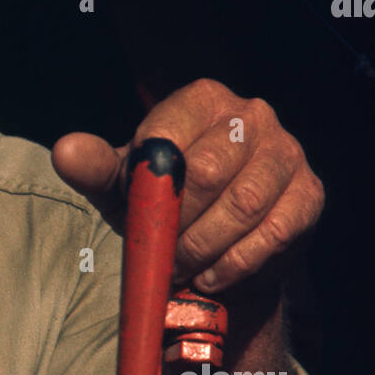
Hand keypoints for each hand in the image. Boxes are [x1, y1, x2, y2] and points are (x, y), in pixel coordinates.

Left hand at [51, 79, 323, 296]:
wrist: (215, 255)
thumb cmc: (165, 206)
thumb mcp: (125, 187)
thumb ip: (95, 167)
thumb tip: (65, 151)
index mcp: (202, 99)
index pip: (169, 134)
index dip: (149, 184)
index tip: (138, 213)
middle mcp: (251, 115)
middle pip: (210, 169)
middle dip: (178, 221)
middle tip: (162, 251)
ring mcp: (286, 152)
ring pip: (242, 205)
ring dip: (205, 246)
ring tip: (183, 266)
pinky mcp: (309, 194)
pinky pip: (273, 233)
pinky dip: (235, 263)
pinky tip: (212, 275)